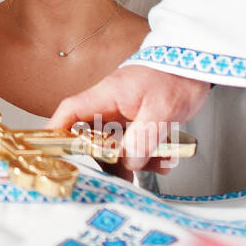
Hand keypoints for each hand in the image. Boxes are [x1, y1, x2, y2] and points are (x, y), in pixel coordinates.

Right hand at [48, 65, 210, 172]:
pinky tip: (161, 162)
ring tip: (149, 169)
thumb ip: (143, 138)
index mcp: (107, 95)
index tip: (49, 151)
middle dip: (101, 161)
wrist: (197, 66)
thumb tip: (129, 163)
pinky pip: (134, 145)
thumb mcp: (161, 110)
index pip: (71, 112)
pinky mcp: (138, 121)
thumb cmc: (176, 75)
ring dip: (130, 162)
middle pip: (91, 138)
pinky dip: (146, 157)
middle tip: (112, 179)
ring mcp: (123, 114)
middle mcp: (110, 106)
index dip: (56, 131)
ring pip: (115, 145)